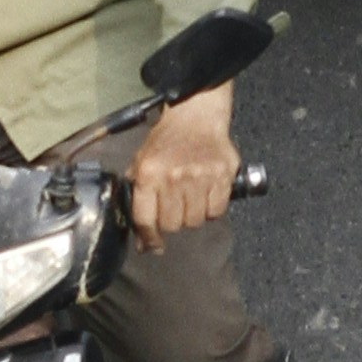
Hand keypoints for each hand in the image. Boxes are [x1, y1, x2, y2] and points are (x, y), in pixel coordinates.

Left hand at [127, 78, 237, 251]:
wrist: (195, 115)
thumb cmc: (166, 142)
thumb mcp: (141, 162)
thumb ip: (138, 198)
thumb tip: (142, 242)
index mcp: (149, 173)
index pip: (146, 219)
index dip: (149, 238)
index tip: (153, 245)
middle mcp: (173, 177)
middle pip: (172, 224)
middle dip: (172, 221)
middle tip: (174, 208)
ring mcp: (200, 177)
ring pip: (195, 221)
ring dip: (192, 216)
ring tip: (191, 199)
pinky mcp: (223, 176)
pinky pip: (216, 211)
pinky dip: (211, 209)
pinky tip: (206, 195)